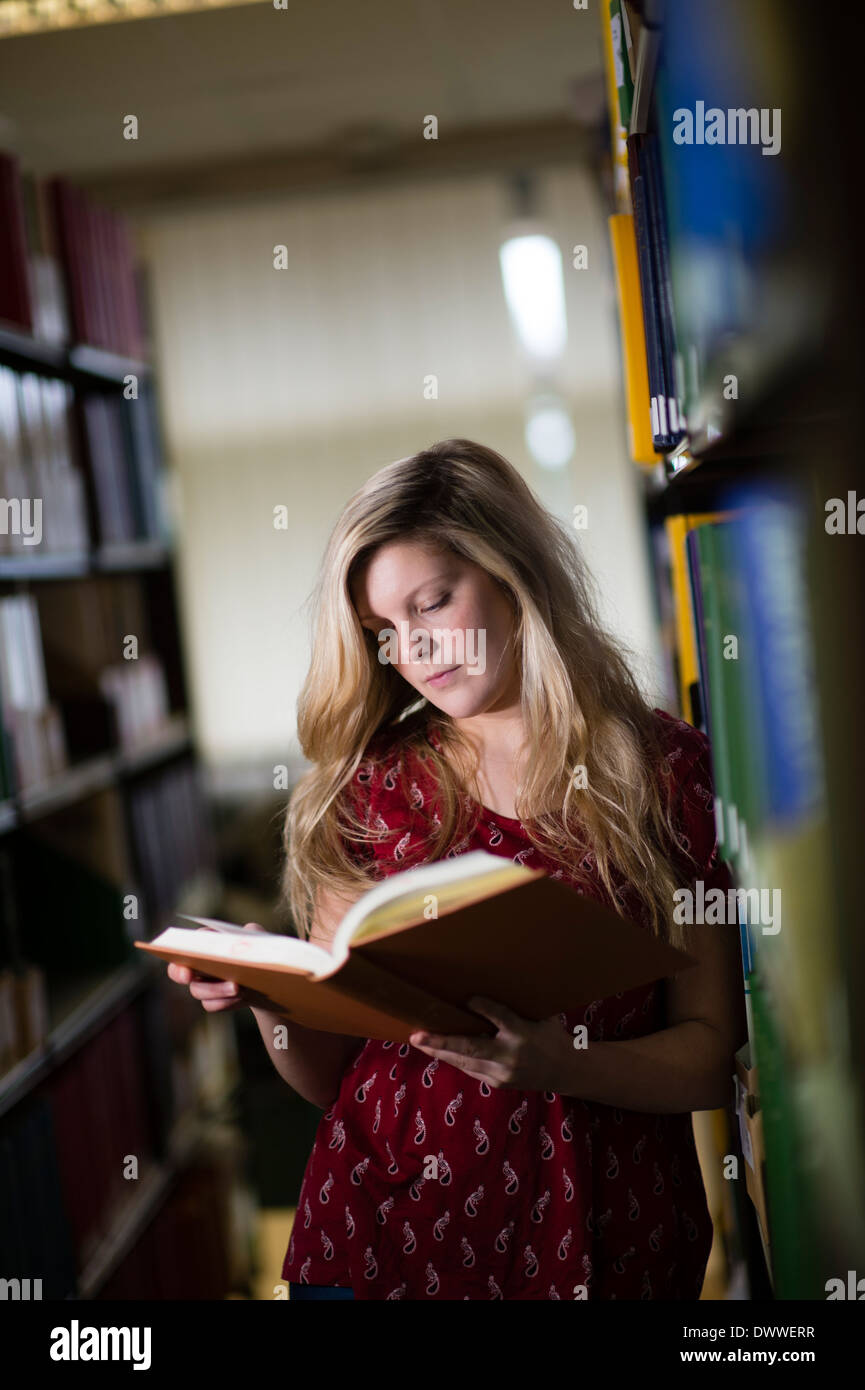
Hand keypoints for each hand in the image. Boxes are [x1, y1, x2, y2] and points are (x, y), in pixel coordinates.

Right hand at [166, 921, 285, 1013]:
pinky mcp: (213, 1000)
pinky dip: (225, 1003)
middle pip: (181, 972)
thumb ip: (252, 932)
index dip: (179, 954)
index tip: (186, 966)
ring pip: (197, 991)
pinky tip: (241, 998)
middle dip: (184, 975)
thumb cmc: (257, 951)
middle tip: (192, 976)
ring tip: (237, 987)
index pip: (186, 945)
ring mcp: (203, 984)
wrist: (266, 978)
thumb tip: (249, 934)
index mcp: (204, 943)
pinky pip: (211, 1005)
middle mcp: (198, 964)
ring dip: (215, 990)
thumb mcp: (258, 938)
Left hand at [409, 996, 576, 1092]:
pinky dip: (453, 1058)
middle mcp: (511, 1054)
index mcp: (525, 1033)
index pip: (502, 1018)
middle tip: (418, 1035)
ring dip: (440, 1050)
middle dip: (442, 1041)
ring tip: (418, 1041)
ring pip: (465, 1061)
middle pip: (472, 1047)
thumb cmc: (550, 1035)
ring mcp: (503, 1072)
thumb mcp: (541, 1016)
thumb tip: (492, 983)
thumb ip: (518, 1006)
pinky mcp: (498, 1082)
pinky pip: (470, 1068)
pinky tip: (437, 1049)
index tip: (469, 998)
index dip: (485, 1008)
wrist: (565, 1071)